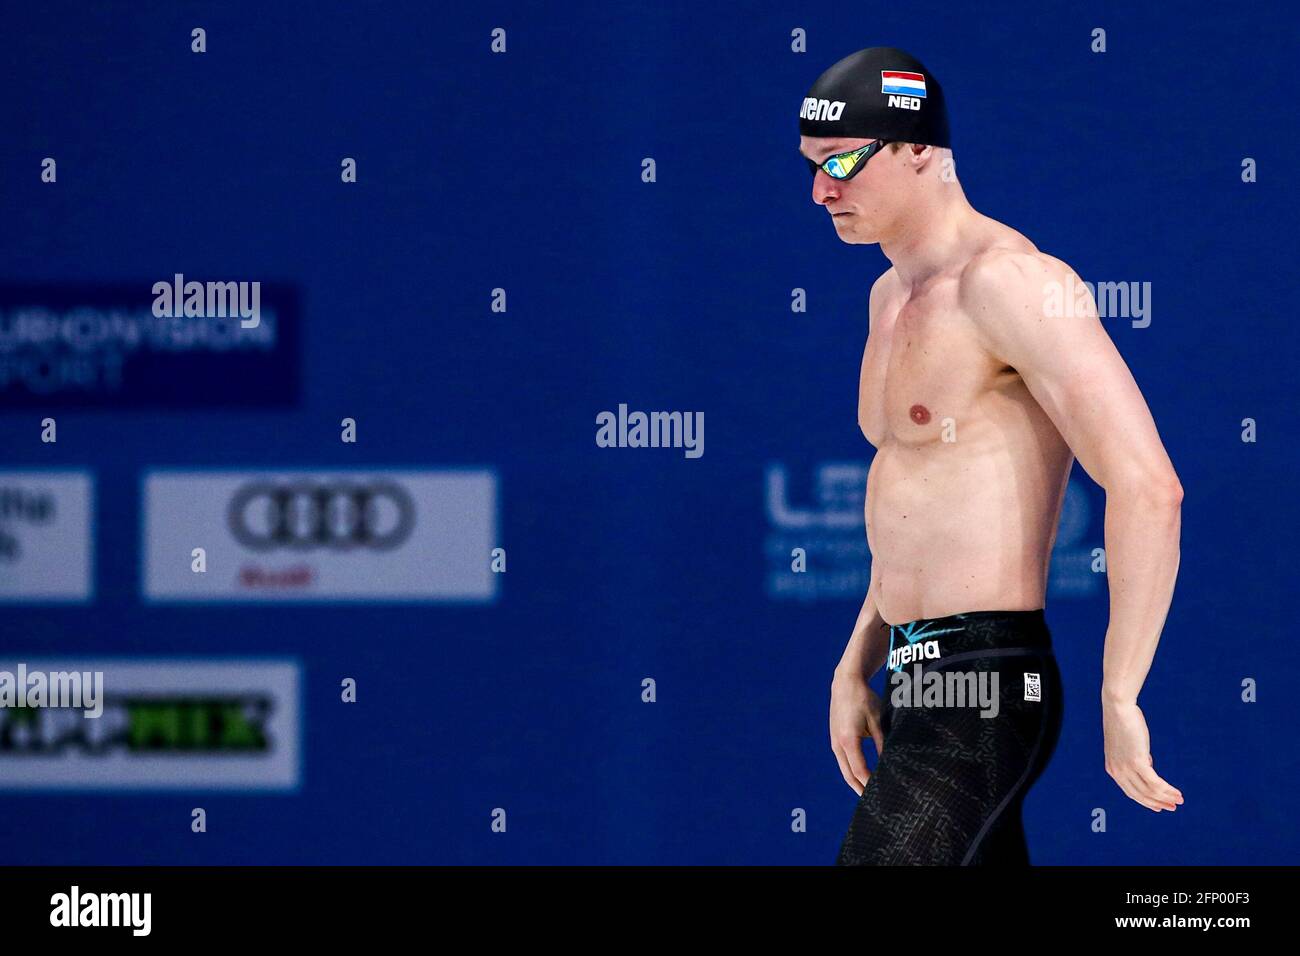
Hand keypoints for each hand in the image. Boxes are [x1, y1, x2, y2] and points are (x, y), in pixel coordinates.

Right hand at [830, 669, 884, 794]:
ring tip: (868, 794)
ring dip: (855, 783)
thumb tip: (889, 763)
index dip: (870, 785)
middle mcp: (838, 744)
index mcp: (848, 740)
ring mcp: (834, 742)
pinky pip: (843, 761)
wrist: (845, 683)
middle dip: (861, 790)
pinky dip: (852, 772)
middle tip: (874, 804)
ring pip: (845, 769)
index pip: (860, 771)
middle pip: (849, 775)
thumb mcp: (877, 721)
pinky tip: (861, 777)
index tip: (881, 795)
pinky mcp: (835, 738)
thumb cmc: (864, 699)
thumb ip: (882, 743)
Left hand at [1102, 699, 1183, 810]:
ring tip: (1179, 800)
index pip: (1131, 792)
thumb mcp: (1129, 744)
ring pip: (1149, 791)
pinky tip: (1177, 793)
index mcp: (1112, 769)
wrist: (1118, 707)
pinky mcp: (1137, 762)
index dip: (1146, 801)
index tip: (1159, 806)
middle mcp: (1117, 771)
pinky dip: (1167, 790)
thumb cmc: (1125, 722)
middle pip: (1140, 795)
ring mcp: (1126, 768)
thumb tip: (1148, 764)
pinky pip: (1155, 783)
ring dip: (1166, 798)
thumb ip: (1137, 757)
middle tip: (1173, 807)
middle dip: (1158, 803)